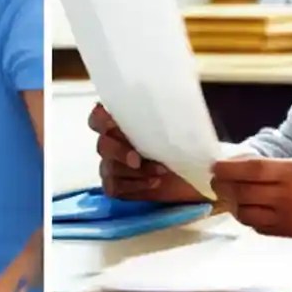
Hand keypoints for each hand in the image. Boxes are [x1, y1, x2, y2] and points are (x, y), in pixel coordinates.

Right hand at [89, 104, 204, 202]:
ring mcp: (112, 165)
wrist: (193, 176)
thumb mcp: (183, 128)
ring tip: (161, 171)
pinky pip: (114, 186)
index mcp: (123, 122)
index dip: (101, 120)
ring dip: (136, 171)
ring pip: (109, 167)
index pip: (98, 117)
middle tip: (137, 160)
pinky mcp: (116, 186)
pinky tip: (154, 182)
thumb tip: (175, 105)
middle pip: (102, 145)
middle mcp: (113, 142)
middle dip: (119, 152)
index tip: (113, 124)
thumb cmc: (185, 146)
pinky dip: (135, 185)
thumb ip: (173, 119)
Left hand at [211, 158, 291, 238]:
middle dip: (223, 188)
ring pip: (245, 213)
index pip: (249, 169)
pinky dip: (249, 219)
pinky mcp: (289, 234)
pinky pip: (258, 228)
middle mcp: (287, 195)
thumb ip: (267, 168)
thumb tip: (232, 166)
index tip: (214, 168)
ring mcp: (288, 217)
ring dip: (233, 205)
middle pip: (242, 192)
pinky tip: (251, 210)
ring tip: (232, 198)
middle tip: (216, 183)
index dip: (227, 169)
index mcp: (290, 172)